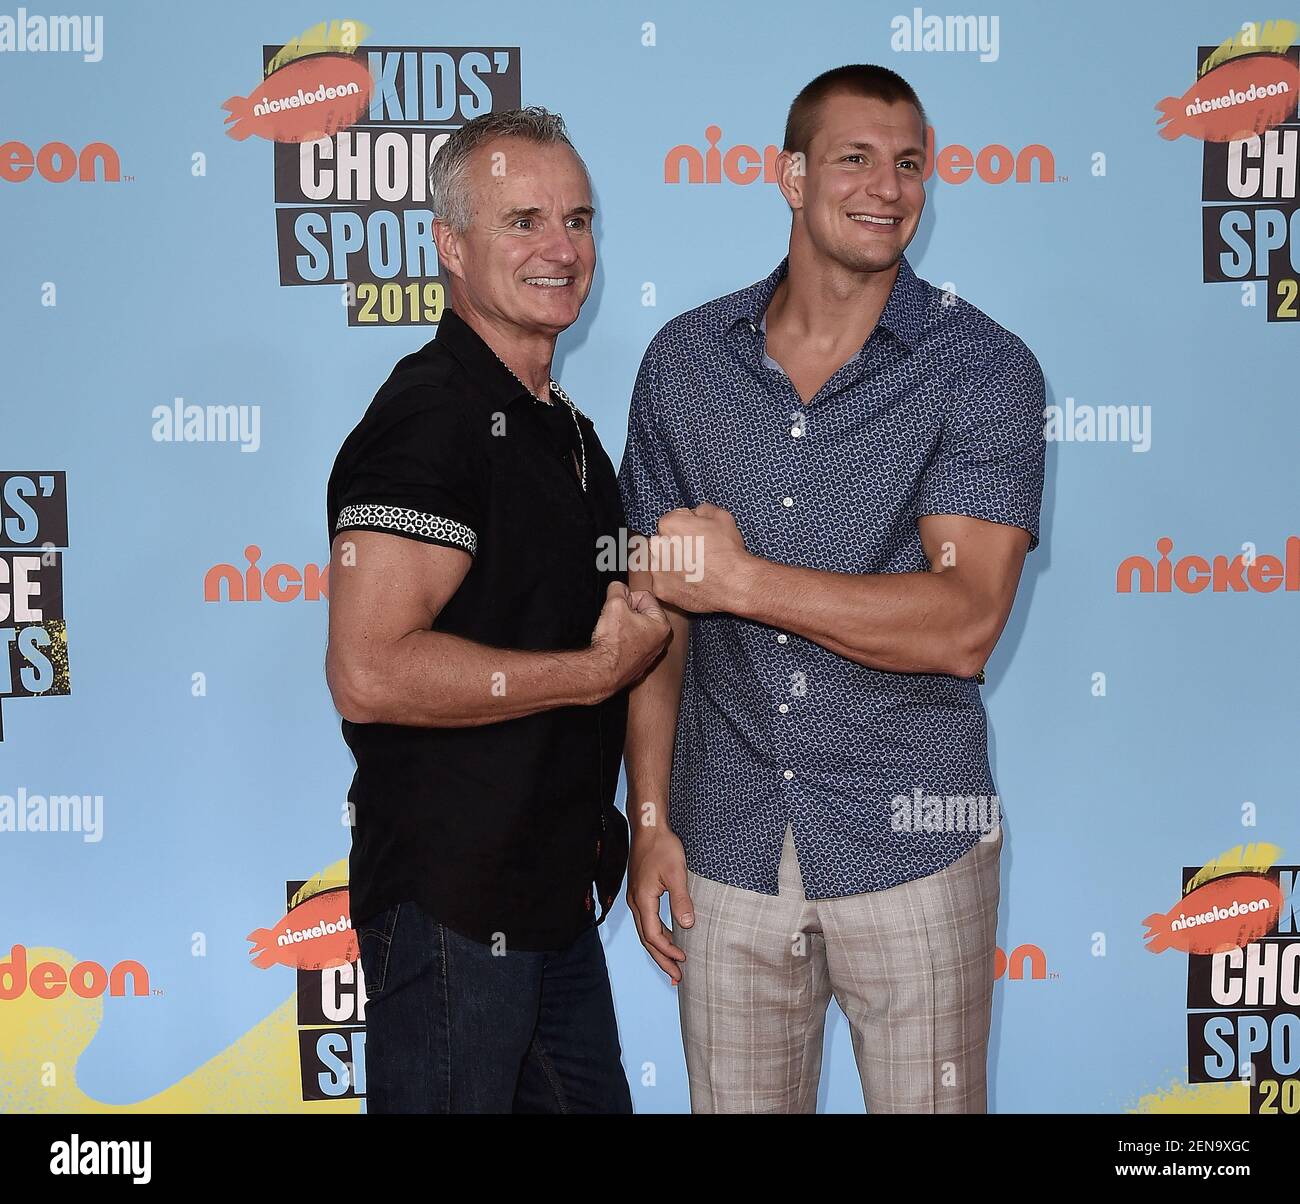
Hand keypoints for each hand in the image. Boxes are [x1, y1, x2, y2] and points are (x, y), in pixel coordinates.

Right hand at [588, 581, 670, 698]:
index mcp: (662, 625)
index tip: (619, 610)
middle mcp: (661, 641)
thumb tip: (618, 587)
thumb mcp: (614, 604)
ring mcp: (651, 654)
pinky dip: (623, 643)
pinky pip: (631, 644)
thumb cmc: (612, 643)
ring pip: (635, 628)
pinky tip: (615, 647)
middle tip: (616, 622)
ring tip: (615, 635)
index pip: (644, 597)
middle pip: (641, 612)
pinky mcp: (640, 664)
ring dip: (624, 627)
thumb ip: (618, 589)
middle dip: (627, 613)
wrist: (603, 671)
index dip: (627, 599)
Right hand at [626, 825, 693, 983]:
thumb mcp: (676, 873)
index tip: (684, 960)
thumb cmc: (663, 847)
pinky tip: (669, 939)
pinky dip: (658, 935)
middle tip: (676, 978)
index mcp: (643, 900)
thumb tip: (687, 925)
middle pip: (647, 940)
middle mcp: (636, 903)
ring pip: (646, 932)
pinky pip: (648, 922)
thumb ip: (681, 899)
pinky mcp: (641, 894)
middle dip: (661, 960)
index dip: (668, 951)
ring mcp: (637, 899)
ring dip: (659, 950)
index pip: (653, 935)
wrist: (649, 828)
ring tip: (673, 965)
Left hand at [648, 503, 754, 612]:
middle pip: (663, 541)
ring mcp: (657, 570)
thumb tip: (696, 513)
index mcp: (669, 524)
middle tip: (696, 554)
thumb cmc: (728, 552)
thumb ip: (702, 510)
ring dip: (672, 564)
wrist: (734, 585)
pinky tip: (690, 582)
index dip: (687, 527)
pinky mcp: (660, 590)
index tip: (697, 536)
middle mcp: (658, 546)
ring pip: (661, 562)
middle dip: (676, 545)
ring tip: (694, 569)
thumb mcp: (722, 517)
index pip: (673, 519)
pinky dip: (674, 583)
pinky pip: (663, 583)